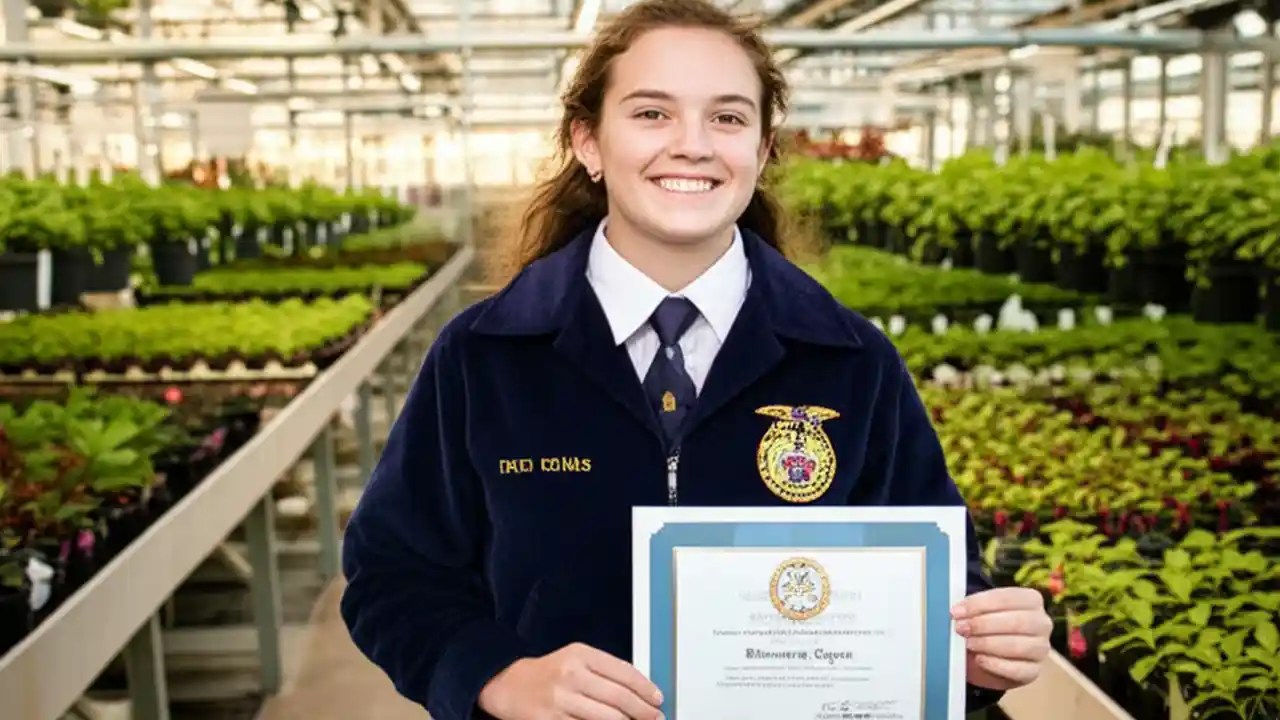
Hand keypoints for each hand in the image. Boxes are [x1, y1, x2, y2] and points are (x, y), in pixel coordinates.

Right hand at [478, 642, 664, 719]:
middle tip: (655, 717)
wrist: (509, 685)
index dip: (646, 689)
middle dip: (643, 711)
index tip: (657, 699)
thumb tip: (640, 688)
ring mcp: (561, 700)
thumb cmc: (549, 673)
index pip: (624, 672)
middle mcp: (571, 675)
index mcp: (581, 655)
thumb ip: (606, 669)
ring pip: (608, 718)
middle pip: (619, 698)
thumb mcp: (576, 658)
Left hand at [952, 587, 1051, 690]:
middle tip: (960, 628)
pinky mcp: (1033, 671)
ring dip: (988, 644)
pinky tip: (980, 659)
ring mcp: (1041, 648)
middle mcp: (1041, 623)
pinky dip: (996, 664)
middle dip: (984, 624)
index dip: (979, 604)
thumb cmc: (985, 626)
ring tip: (968, 643)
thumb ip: (971, 609)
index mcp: (1031, 600)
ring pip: (1018, 646)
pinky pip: (1018, 669)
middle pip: (1017, 621)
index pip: (1007, 597)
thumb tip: (957, 612)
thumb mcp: (979, 612)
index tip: (956, 612)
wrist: (988, 656)